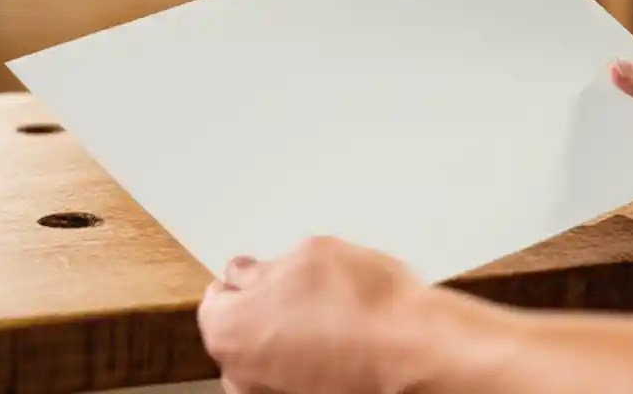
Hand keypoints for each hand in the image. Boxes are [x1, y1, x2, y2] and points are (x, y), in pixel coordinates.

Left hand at [198, 237, 425, 393]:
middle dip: (264, 312)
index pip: (216, 298)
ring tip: (330, 318)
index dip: (246, 281)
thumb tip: (248, 273)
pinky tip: (339, 343)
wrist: (416, 350)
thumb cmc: (366, 305)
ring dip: (287, 340)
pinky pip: (294, 377)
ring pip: (269, 359)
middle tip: (305, 292)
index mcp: (227, 328)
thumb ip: (263, 266)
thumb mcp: (307, 254)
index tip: (266, 275)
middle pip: (240, 333)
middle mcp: (240, 373)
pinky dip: (308, 363)